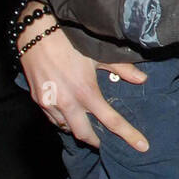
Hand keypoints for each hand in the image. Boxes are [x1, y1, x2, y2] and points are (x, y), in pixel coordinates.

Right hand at [18, 15, 149, 150]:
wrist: (36, 32)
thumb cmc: (70, 41)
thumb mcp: (99, 54)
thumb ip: (122, 69)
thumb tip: (142, 79)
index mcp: (86, 92)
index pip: (112, 121)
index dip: (128, 135)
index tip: (142, 147)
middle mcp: (67, 102)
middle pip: (84, 134)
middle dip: (96, 140)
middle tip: (105, 139)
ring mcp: (50, 103)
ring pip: (66, 128)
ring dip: (78, 128)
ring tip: (87, 123)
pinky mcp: (38, 100)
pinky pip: (53, 119)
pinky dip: (63, 120)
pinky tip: (69, 114)